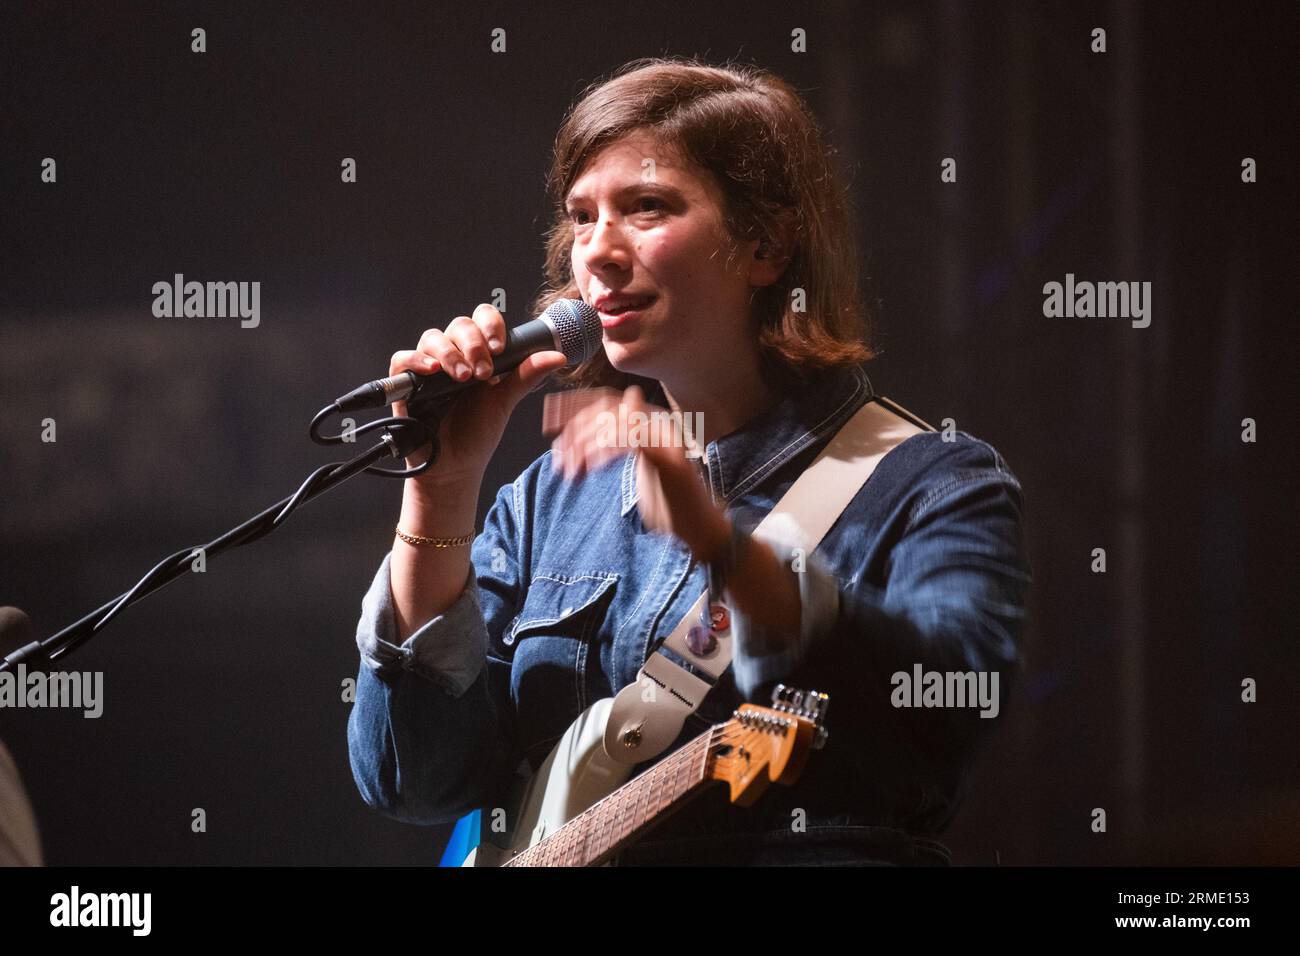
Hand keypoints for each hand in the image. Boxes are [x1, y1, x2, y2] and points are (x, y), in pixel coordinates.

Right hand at [389, 303, 567, 485]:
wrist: (455, 467)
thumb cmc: (478, 433)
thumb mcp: (505, 402)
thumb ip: (526, 376)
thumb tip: (558, 356)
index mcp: (478, 354)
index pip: (482, 320)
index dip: (491, 326)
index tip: (500, 347)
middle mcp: (453, 355)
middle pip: (459, 326)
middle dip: (474, 344)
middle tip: (484, 372)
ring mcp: (428, 367)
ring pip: (432, 338)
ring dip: (450, 353)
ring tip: (464, 377)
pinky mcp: (406, 383)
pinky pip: (403, 359)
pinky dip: (416, 360)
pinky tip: (432, 370)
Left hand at [550, 385, 727, 558]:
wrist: (700, 527)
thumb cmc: (668, 499)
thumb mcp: (635, 465)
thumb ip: (615, 444)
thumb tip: (582, 431)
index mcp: (650, 420)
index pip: (606, 401)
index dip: (574, 406)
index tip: (548, 420)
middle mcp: (659, 422)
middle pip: (607, 408)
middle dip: (575, 426)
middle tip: (557, 451)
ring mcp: (666, 439)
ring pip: (615, 424)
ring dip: (585, 444)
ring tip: (569, 468)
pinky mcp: (670, 459)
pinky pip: (631, 441)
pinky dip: (605, 450)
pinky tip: (588, 468)